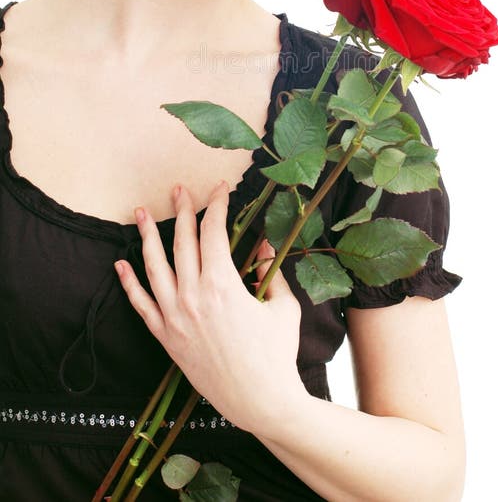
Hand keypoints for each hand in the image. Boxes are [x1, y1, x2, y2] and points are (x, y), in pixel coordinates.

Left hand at [114, 180, 307, 434]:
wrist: (259, 401)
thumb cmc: (276, 354)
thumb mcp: (283, 305)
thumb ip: (272, 270)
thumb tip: (264, 244)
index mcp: (223, 284)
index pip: (214, 232)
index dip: (217, 205)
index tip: (221, 189)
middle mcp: (193, 296)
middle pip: (182, 241)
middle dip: (182, 211)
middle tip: (179, 190)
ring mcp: (175, 316)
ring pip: (154, 266)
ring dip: (147, 235)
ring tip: (140, 213)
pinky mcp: (166, 337)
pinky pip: (141, 304)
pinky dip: (129, 282)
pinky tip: (121, 263)